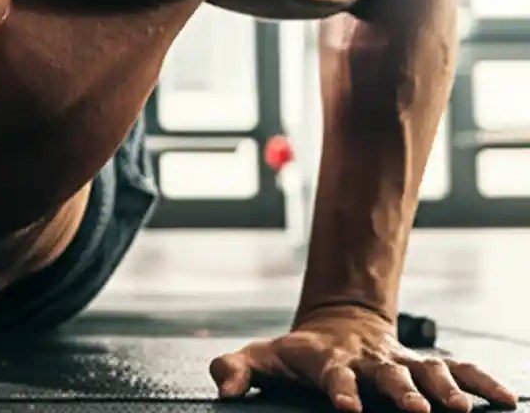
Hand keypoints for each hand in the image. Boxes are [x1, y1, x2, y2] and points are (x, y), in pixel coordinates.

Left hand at [210, 305, 518, 411]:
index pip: (335, 377)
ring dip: (446, 389)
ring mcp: (399, 361)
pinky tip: (506, 399)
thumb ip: (236, 370)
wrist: (334, 323)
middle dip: (405, 393)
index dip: (341, 391)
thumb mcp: (259, 357)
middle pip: (389, 376)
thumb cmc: (294, 352)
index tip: (349, 409)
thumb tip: (225, 390)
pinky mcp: (423, 364)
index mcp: (328, 360)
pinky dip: (482, 381)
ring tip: (464, 410)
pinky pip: (458, 370)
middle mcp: (369, 361)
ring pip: (428, 371)